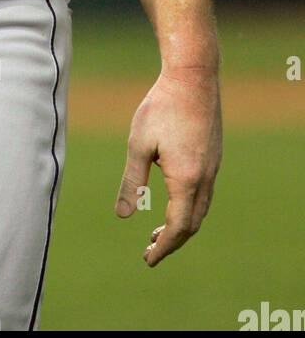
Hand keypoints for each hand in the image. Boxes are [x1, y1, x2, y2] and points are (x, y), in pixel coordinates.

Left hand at [115, 68, 221, 266]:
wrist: (193, 77)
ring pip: (200, 209)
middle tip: (150, 251)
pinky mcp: (213, 157)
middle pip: (192, 224)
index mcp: (186, 180)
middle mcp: (205, 178)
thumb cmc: (161, 107)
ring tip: (158, 231)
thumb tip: (123, 216)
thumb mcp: (138, 145)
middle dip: (172, 241)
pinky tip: (173, 200)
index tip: (148, 259)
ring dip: (181, 225)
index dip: (163, 247)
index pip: (178, 227)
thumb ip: (131, 182)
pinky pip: (204, 194)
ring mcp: (213, 168)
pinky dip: (189, 207)